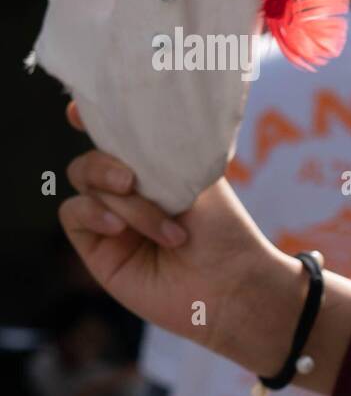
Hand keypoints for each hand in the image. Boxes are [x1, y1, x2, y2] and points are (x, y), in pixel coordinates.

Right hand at [57, 101, 350, 391]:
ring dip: (126, 203)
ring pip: (86, 185)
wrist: (232, 285)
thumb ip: (163, 152)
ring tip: (165, 230)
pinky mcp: (98, 250)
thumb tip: (132, 122)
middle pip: (93, 158)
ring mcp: (112, 221)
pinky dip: (95, 214)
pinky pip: (74, 215)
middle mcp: (130, 193)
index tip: (79, 110)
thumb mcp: (199, 180)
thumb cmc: (226, 233)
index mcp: (156, 172)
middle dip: (108, 163)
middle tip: (132, 179)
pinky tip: (119, 227)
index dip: (96, 119)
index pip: (117, 140)